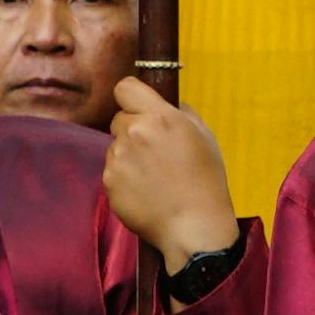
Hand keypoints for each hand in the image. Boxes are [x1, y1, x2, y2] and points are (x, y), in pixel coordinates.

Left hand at [102, 78, 243, 269]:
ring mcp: (118, 159)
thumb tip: (169, 104)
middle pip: (119, 118)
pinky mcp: (109, 183)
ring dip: (129, 156)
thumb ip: (182, 113)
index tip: (139, 108)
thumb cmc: (206, 182)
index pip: (125, 87)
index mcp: (160, 117)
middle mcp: (134, 133)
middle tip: (154, 152)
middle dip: (132, 130)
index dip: (132, 97)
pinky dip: (125, 178)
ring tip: (154, 177)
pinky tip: (146, 192)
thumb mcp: (205, 137)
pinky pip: (112, 171)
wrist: (194, 227)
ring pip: (115, 146)